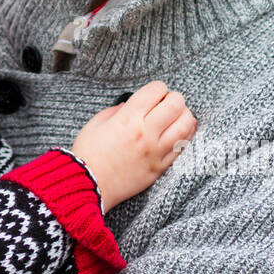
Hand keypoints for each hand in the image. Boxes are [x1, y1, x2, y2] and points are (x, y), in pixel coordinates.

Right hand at [70, 81, 195, 212]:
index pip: (156, 90)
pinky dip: (185, 135)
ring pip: (185, 125)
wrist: (88, 185)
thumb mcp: (96, 123)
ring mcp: (155, 151)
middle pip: (176, 104)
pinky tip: (181, 131)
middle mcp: (145, 133)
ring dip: (184, 116)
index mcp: (128, 118)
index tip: (154, 93)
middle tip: (167, 102)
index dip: (158, 88)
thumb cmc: (88, 154)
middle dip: (174, 98)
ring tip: (177, 115)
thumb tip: (129, 104)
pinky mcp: (160, 167)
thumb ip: (116, 110)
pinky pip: (182, 147)